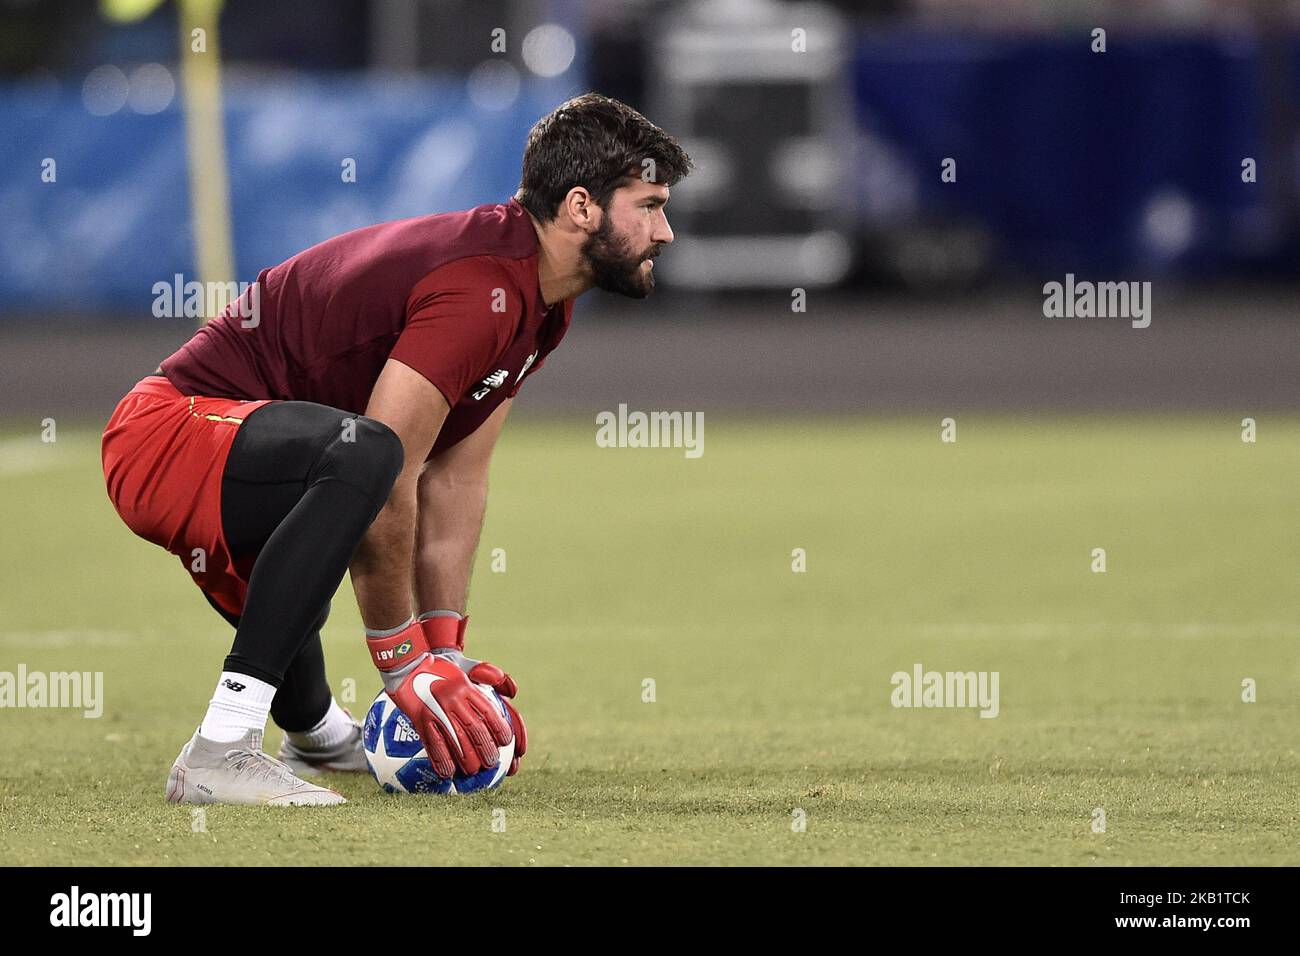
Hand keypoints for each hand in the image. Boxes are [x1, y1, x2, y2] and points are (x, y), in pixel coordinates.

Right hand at [367, 620, 511, 776]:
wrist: (407, 664)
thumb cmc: (440, 667)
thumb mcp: (465, 666)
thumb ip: (490, 676)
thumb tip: (513, 692)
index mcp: (466, 687)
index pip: (488, 711)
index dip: (499, 728)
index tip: (507, 741)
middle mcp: (453, 699)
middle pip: (475, 728)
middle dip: (485, 748)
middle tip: (492, 762)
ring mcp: (436, 710)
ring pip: (456, 739)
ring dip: (467, 758)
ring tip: (473, 771)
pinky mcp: (420, 719)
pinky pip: (433, 743)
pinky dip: (441, 759)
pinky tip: (447, 772)